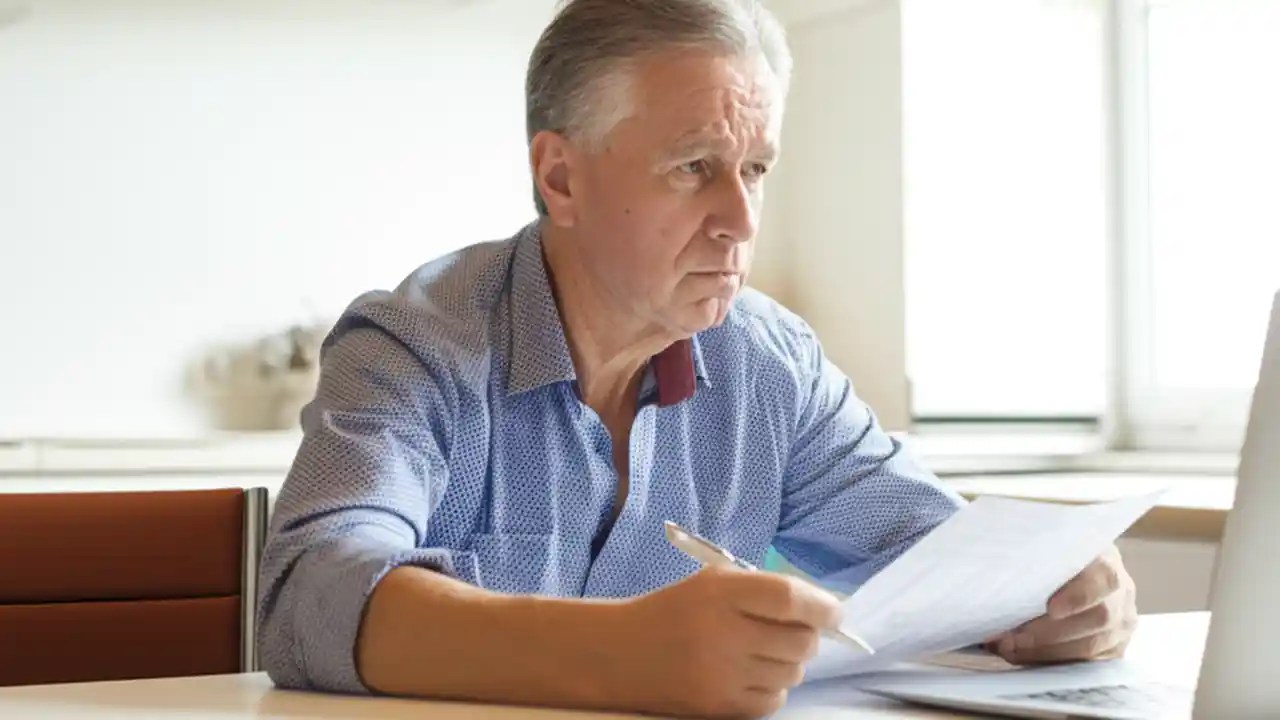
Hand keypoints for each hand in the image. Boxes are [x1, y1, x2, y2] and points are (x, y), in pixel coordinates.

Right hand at [618, 565, 842, 718]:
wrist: (622, 654)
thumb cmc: (675, 611)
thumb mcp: (713, 583)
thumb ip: (764, 590)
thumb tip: (822, 609)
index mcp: (721, 593)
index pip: (789, 599)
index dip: (822, 606)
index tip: (834, 612)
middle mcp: (724, 634)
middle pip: (801, 641)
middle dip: (806, 635)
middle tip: (788, 630)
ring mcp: (723, 676)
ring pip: (792, 672)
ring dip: (787, 661)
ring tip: (760, 651)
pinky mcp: (721, 708)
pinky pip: (774, 700)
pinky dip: (772, 687)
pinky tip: (748, 673)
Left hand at [988, 545, 1137, 664]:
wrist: (1077, 569)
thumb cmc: (1052, 557)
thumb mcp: (1047, 548)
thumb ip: (1033, 559)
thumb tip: (994, 580)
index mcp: (1106, 560)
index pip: (1104, 578)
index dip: (1079, 596)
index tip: (1050, 608)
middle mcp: (1121, 593)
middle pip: (1097, 618)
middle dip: (1048, 634)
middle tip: (1009, 639)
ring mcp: (1122, 622)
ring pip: (1091, 646)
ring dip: (1045, 652)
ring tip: (1009, 648)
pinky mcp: (1114, 647)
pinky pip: (1088, 663)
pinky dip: (1052, 661)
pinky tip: (1023, 656)